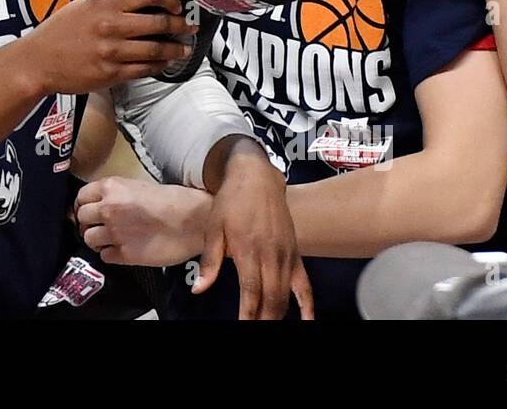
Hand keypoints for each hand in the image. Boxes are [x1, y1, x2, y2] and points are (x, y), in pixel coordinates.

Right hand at [12, 0, 196, 96]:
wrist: (38, 61)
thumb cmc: (58, 32)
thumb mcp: (83, 5)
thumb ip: (112, 3)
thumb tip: (140, 2)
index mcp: (105, 4)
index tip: (176, 5)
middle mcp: (112, 26)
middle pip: (159, 23)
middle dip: (180, 25)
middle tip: (189, 27)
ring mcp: (113, 52)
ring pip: (156, 49)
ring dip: (175, 49)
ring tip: (184, 49)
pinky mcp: (111, 73)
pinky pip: (144, 69)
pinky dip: (159, 66)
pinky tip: (165, 63)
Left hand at [75, 177, 211, 265]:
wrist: (194, 221)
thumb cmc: (173, 199)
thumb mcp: (140, 186)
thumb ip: (118, 194)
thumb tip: (104, 203)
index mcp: (111, 187)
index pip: (81, 197)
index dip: (84, 205)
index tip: (90, 210)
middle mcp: (108, 209)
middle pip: (81, 218)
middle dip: (88, 223)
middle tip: (99, 226)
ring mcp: (114, 233)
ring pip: (88, 239)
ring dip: (97, 241)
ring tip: (110, 240)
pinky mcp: (124, 254)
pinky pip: (104, 257)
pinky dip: (110, 255)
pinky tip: (122, 250)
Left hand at [197, 138, 312, 319]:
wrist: (256, 178)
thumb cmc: (230, 202)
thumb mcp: (213, 228)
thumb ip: (210, 261)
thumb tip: (198, 289)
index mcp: (249, 250)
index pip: (251, 292)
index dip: (248, 314)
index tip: (243, 327)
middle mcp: (271, 255)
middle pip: (271, 298)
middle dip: (264, 319)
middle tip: (254, 329)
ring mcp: (286, 255)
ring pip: (286, 295)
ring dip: (278, 315)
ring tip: (268, 326)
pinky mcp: (295, 253)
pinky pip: (305, 284)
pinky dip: (308, 304)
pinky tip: (307, 320)